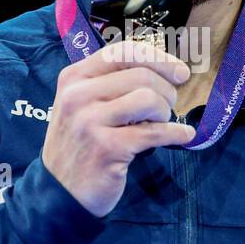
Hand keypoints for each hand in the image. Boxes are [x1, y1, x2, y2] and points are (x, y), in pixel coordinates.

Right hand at [41, 39, 196, 216]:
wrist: (61, 192)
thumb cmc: (80, 144)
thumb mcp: (83, 105)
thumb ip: (111, 83)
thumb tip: (163, 67)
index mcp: (74, 78)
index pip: (123, 51)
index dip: (158, 59)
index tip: (179, 72)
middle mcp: (78, 95)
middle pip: (141, 75)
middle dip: (166, 91)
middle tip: (168, 107)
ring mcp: (90, 121)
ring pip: (148, 99)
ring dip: (165, 112)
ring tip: (161, 123)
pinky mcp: (107, 148)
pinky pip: (154, 132)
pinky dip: (176, 133)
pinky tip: (183, 136)